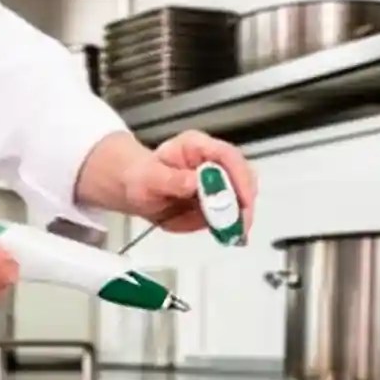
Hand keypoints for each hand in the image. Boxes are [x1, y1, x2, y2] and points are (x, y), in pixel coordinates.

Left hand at [121, 130, 257, 234]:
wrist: (136, 189)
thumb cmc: (141, 177)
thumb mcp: (148, 178)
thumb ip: (171, 180)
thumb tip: (194, 183)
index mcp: (195, 146)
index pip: (227, 156)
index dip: (240, 177)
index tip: (243, 200)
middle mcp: (211, 160)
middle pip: (243, 177)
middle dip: (244, 203)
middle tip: (238, 226)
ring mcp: (217, 179)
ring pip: (240, 197)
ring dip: (237, 217)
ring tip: (227, 233)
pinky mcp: (217, 198)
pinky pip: (229, 212)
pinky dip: (227, 224)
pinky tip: (220, 232)